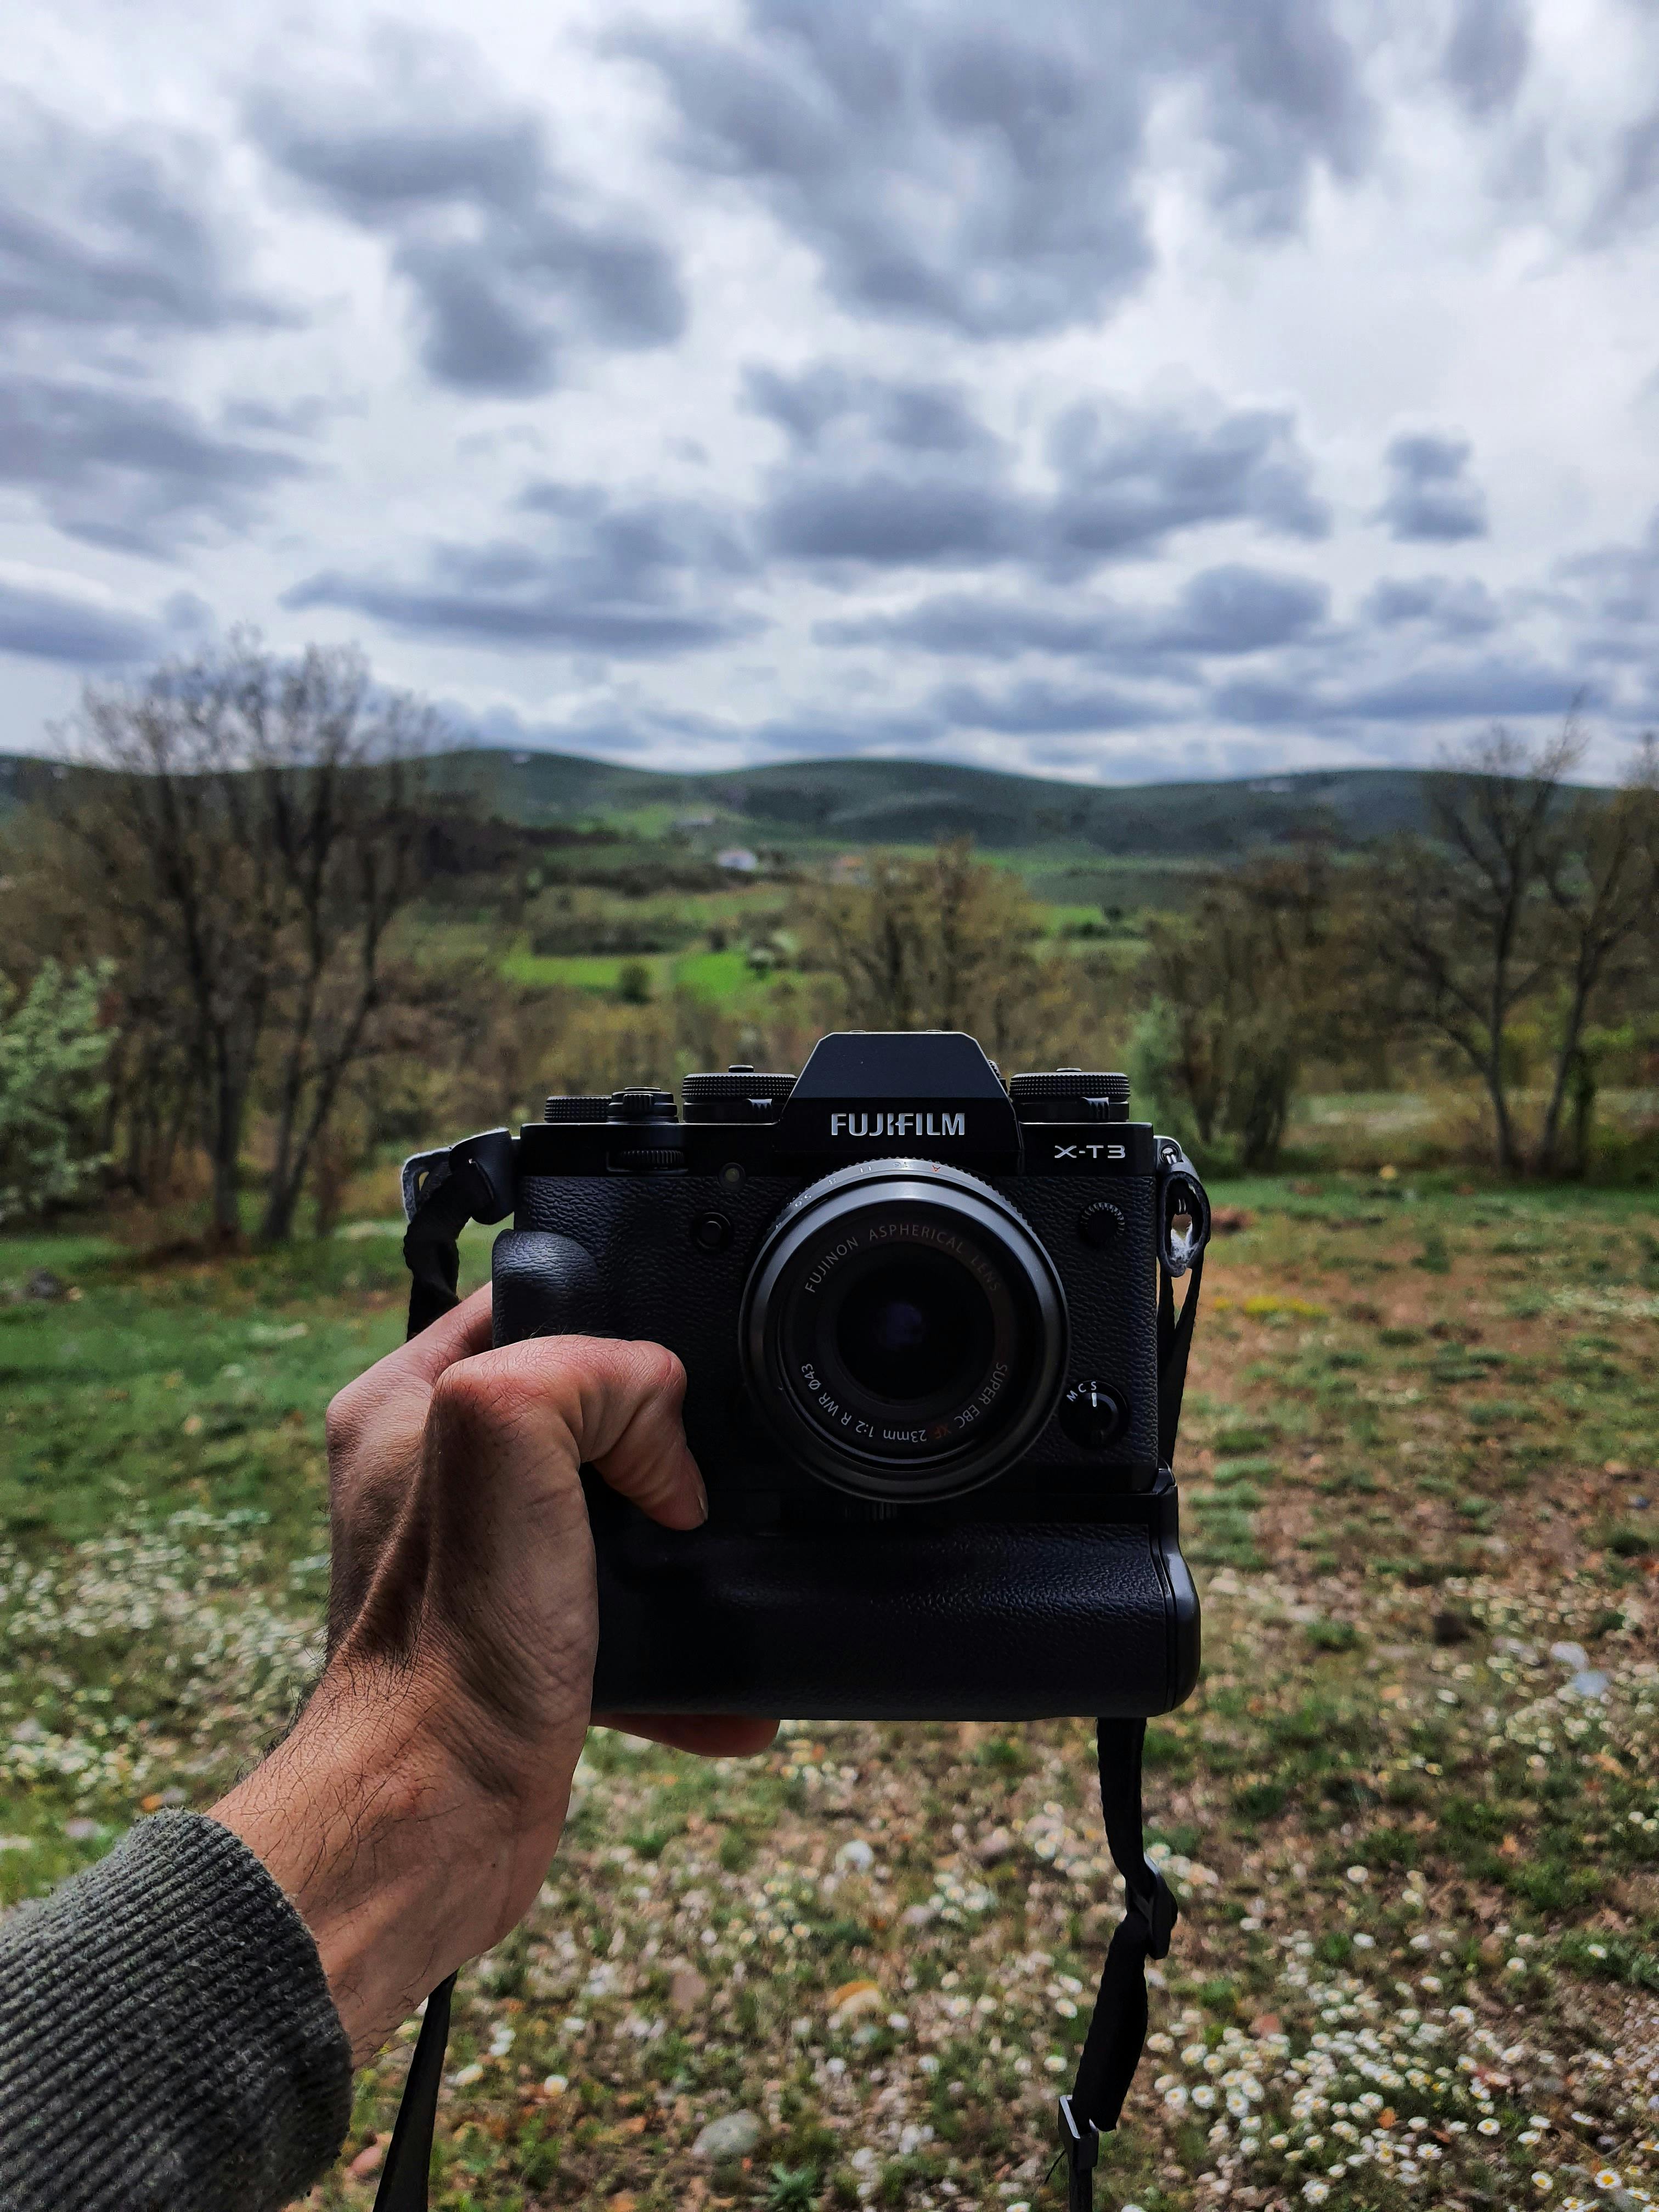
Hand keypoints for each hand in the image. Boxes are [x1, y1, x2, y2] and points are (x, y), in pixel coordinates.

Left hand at [214, 1286, 775, 2059]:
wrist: (435, 1824)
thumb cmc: (444, 1643)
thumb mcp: (506, 1428)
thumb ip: (587, 1370)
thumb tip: (660, 1426)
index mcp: (403, 1406)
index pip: (527, 1304)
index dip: (607, 1326)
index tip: (656, 1389)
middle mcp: (436, 1479)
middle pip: (588, 1409)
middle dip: (661, 1441)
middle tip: (689, 1481)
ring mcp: (484, 1565)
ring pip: (617, 1515)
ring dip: (685, 1549)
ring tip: (723, 1567)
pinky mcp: (526, 1644)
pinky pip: (628, 1618)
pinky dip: (684, 1645)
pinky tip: (732, 1683)